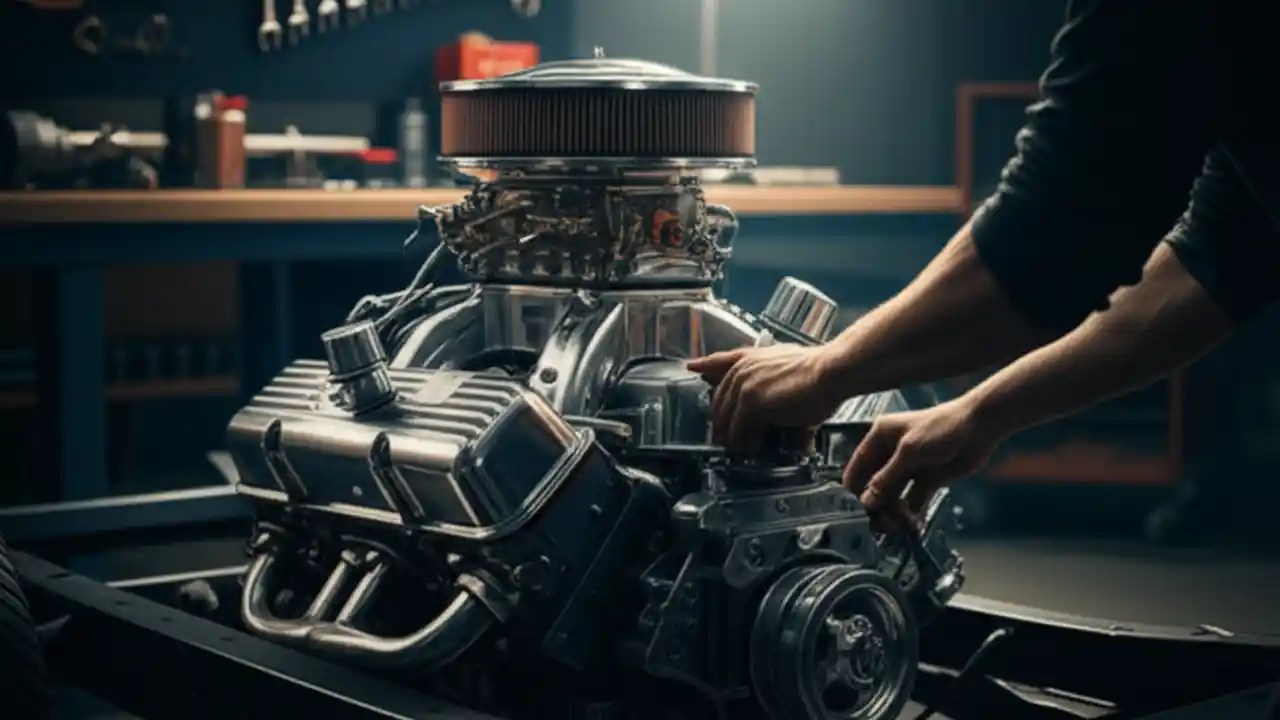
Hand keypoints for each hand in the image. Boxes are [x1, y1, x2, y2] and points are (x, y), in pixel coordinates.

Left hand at [687, 343, 844, 453]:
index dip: (705, 365)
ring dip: (734, 439)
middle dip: (722, 424)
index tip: (692, 367)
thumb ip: (772, 384)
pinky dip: (746, 444)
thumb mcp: (789, 370)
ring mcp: (744, 387)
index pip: (719, 361)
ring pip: (727, 421)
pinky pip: (740, 432)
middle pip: (719, 402)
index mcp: (750, 357)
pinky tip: (754, 450)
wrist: (831, 372)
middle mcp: (741, 370)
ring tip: (743, 451)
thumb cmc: (819, 373)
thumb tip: (770, 399)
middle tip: (727, 441)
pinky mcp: (751, 405)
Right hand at [844, 398, 1002, 533]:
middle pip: (874, 487)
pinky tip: (912, 526)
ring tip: (901, 527)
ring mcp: (908, 468)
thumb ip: (886, 478)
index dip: (855, 491)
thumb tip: (866, 501)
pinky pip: (912, 502)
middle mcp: (890, 454)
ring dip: (894, 514)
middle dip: (877, 507)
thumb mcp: (910, 451)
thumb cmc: (944, 427)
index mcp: (880, 438)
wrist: (980, 427)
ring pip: (892, 497)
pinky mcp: (925, 481)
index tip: (857, 512)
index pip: (858, 468)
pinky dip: (911, 515)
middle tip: (882, 526)